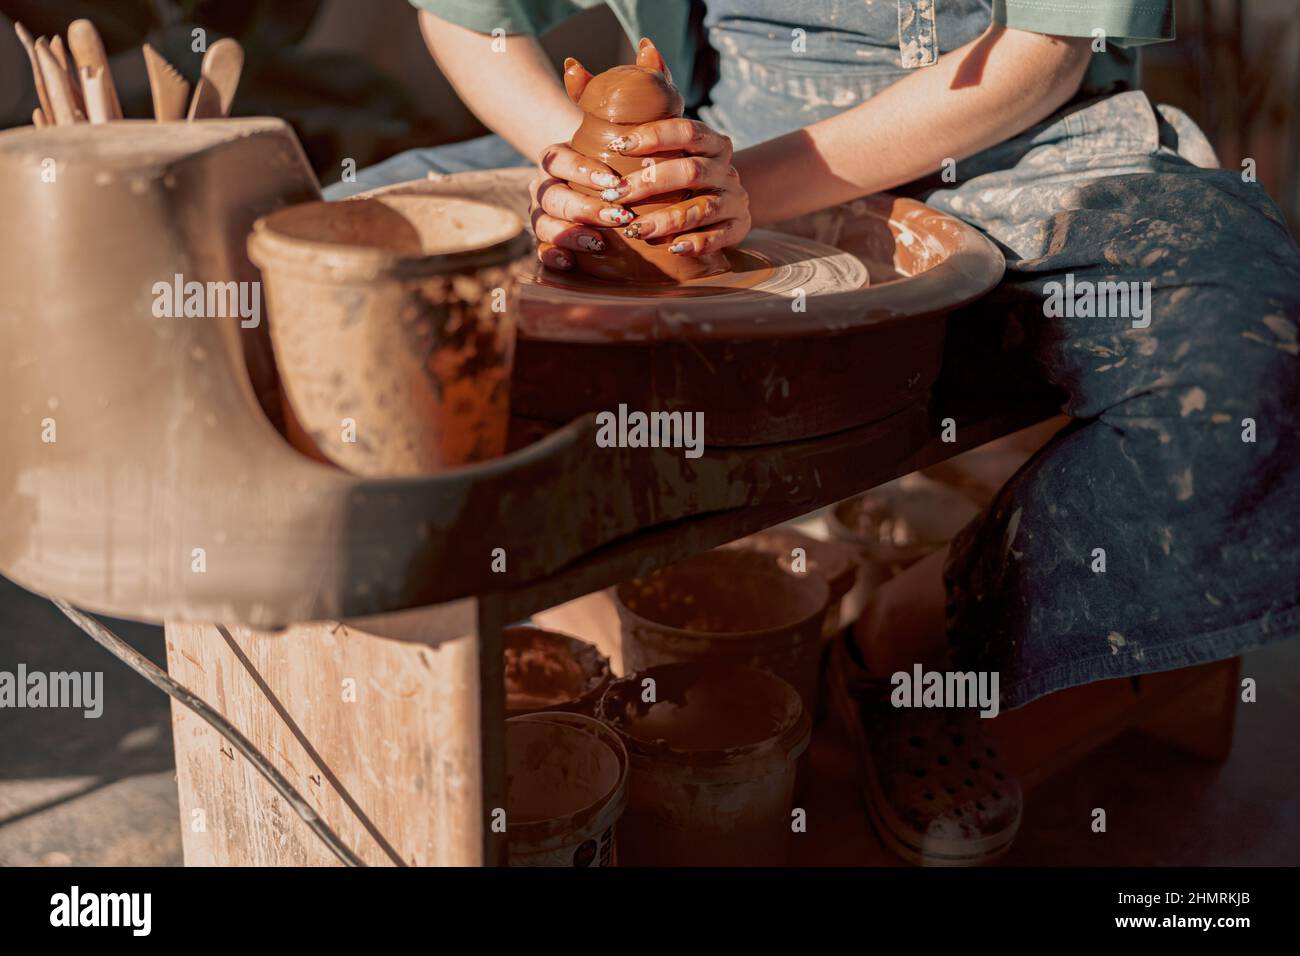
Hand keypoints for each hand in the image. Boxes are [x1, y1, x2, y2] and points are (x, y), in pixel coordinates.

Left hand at [528, 118, 749, 270]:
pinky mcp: (738, 227)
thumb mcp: (656, 137)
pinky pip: (719, 237)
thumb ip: (620, 106)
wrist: (722, 201)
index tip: (618, 145)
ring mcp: (734, 197)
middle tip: (616, 196)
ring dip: (667, 219)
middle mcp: (725, 166)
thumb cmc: (673, 166)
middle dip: (650, 184)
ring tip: (635, 230)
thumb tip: (572, 67)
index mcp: (709, 139)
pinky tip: (671, 247)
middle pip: (690, 170)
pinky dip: (695, 242)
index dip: (653, 136)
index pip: (685, 129)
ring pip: (702, 207)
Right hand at [528, 143, 623, 270]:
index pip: (559, 159)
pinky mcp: (542, 241)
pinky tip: (571, 262)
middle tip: (618, 217)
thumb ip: (627, 158)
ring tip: (599, 243)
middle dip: (585, 208)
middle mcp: (543, 186)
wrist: (593, 196)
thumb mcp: (613, 158)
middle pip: (553, 196)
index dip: (582, 170)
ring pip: (543, 224)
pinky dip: (554, 256)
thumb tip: (653, 165)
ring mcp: (540, 215)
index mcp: (554, 160)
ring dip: (571, 234)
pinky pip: (541, 250)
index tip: (614, 182)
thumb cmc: (609, 171)